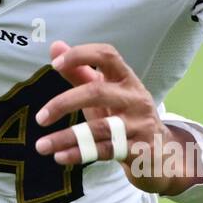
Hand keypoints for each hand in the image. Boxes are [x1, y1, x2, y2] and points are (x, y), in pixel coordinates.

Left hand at [33, 40, 201, 194]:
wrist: (163, 154)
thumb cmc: (125, 116)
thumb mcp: (104, 94)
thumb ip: (80, 72)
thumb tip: (55, 46)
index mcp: (126, 79)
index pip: (107, 55)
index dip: (80, 55)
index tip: (54, 65)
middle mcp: (136, 98)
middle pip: (97, 92)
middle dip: (64, 103)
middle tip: (40, 118)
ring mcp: (140, 125)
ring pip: (99, 129)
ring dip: (66, 137)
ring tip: (40, 145)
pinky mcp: (140, 150)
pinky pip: (105, 150)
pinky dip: (79, 153)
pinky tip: (59, 156)